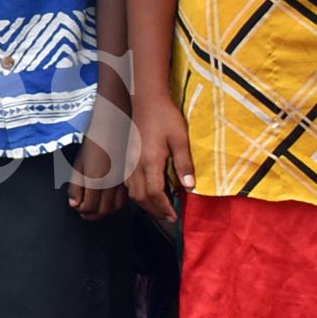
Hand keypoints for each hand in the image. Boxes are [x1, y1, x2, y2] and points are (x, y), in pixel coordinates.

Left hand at [69, 128, 122, 220]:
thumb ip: (76, 186)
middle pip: (103, 211)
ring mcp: (124, 182)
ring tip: (95, 209)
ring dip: (104, 212)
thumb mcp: (79, 163)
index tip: (77, 207)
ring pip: (116, 208)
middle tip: (84, 212)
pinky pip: (125, 199)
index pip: (88, 207)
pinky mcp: (132, 179)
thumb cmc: (95, 142)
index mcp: (96, 179)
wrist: (115, 126)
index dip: (81, 210)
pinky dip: (116, 205)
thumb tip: (74, 204)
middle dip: (91, 215)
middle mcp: (112, 183)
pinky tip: (108, 201)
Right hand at [127, 98, 193, 224]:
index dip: (164, 208)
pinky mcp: (126, 158)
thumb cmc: (165, 117)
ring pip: (132, 192)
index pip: (155, 193)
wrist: (144, 100)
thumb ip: (184, 163)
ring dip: (146, 204)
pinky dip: (138, 194)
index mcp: (150, 161)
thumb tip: (190, 186)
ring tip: (160, 208)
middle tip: (169, 217)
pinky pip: (129, 183)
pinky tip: (148, 192)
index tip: (175, 216)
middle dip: (155, 210)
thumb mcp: (180, 138)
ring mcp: (128, 162)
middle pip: (141, 197)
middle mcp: (135, 165)